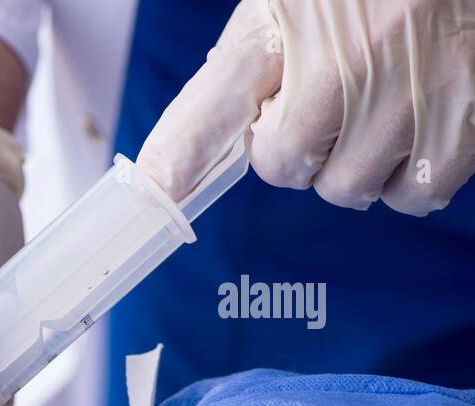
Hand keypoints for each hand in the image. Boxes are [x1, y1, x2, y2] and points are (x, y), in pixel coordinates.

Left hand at [138, 0, 474, 215]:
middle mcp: (350, 53)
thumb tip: (177, 160)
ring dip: (358, 166)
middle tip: (335, 101)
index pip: (216, 102)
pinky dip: (413, 178)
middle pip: (285, 167)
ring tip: (385, 106)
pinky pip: (417, 194)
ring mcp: (410, 89)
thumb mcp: (294, 4)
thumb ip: (243, 69)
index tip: (152, 195)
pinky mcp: (466, 117)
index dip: (176, 160)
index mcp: (293, 15)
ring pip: (349, 188)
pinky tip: (420, 127)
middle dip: (300, 150)